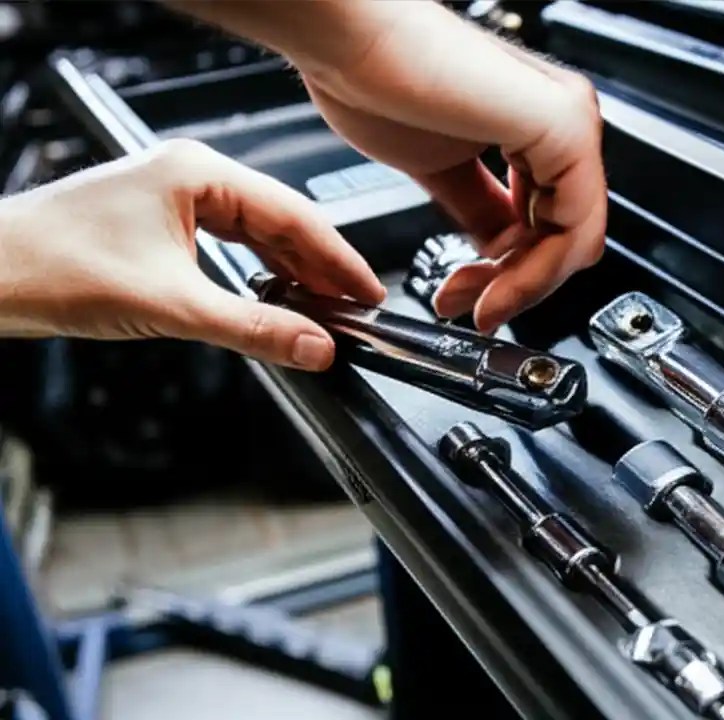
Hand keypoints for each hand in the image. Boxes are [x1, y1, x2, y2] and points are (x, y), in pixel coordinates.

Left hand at [0, 139, 384, 368]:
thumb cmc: (53, 266)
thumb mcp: (172, 305)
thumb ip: (254, 327)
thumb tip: (314, 345)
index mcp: (198, 172)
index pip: (296, 215)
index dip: (340, 259)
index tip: (369, 292)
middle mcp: (188, 175)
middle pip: (280, 222)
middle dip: (320, 267)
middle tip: (354, 308)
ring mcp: (171, 197)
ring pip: (254, 234)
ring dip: (289, 272)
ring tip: (324, 308)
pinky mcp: (157, 223)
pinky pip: (226, 244)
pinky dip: (255, 273)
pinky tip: (273, 298)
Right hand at [169, 0, 606, 334]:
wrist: (345, 40)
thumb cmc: (373, 80)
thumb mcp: (441, 170)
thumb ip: (478, 211)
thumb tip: (494, 253)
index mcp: (536, 125)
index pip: (550, 225)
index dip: (511, 275)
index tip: (471, 301)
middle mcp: (561, 121)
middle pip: (565, 238)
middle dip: (514, 287)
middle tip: (470, 309)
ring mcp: (567, 122)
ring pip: (574, 241)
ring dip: (520, 288)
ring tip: (473, 304)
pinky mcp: (563, 128)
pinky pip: (574, 225)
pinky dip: (534, 272)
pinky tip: (490, 285)